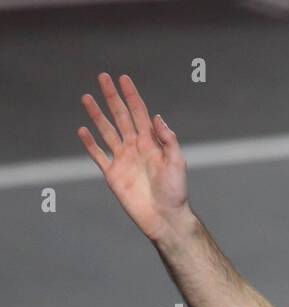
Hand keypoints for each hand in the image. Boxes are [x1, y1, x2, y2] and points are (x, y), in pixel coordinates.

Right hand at [77, 73, 190, 242]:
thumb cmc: (176, 192)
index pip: (140, 113)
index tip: (124, 78)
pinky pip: (98, 155)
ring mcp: (123, 160)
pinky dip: (90, 143)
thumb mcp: (177, 163)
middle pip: (121, 116)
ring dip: (97, 115)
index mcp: (152, 143)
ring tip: (86, 98)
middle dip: (112, 97)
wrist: (165, 218)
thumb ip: (168, 140)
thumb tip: (156, 117)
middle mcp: (136, 147)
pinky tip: (82, 130)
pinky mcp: (113, 174)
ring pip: (107, 131)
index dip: (132, 96)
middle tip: (102, 77)